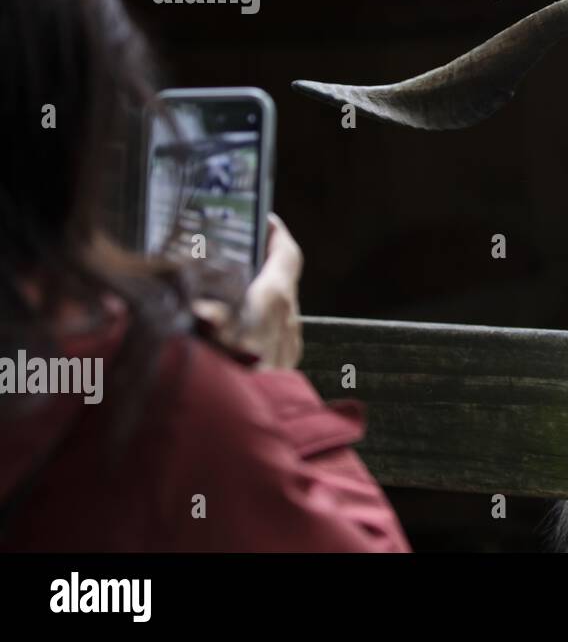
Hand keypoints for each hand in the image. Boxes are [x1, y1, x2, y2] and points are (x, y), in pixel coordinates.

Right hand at [195, 214, 303, 369]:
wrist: (248, 440)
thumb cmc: (222, 379)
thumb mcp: (197, 331)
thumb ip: (190, 306)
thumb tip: (184, 293)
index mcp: (273, 300)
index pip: (286, 253)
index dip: (276, 234)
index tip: (264, 220)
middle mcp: (289, 322)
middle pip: (280, 283)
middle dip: (258, 268)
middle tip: (231, 257)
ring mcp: (290, 351)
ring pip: (276, 315)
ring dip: (254, 303)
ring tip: (221, 299)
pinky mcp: (286, 375)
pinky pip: (271, 342)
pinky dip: (253, 333)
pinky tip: (226, 342)